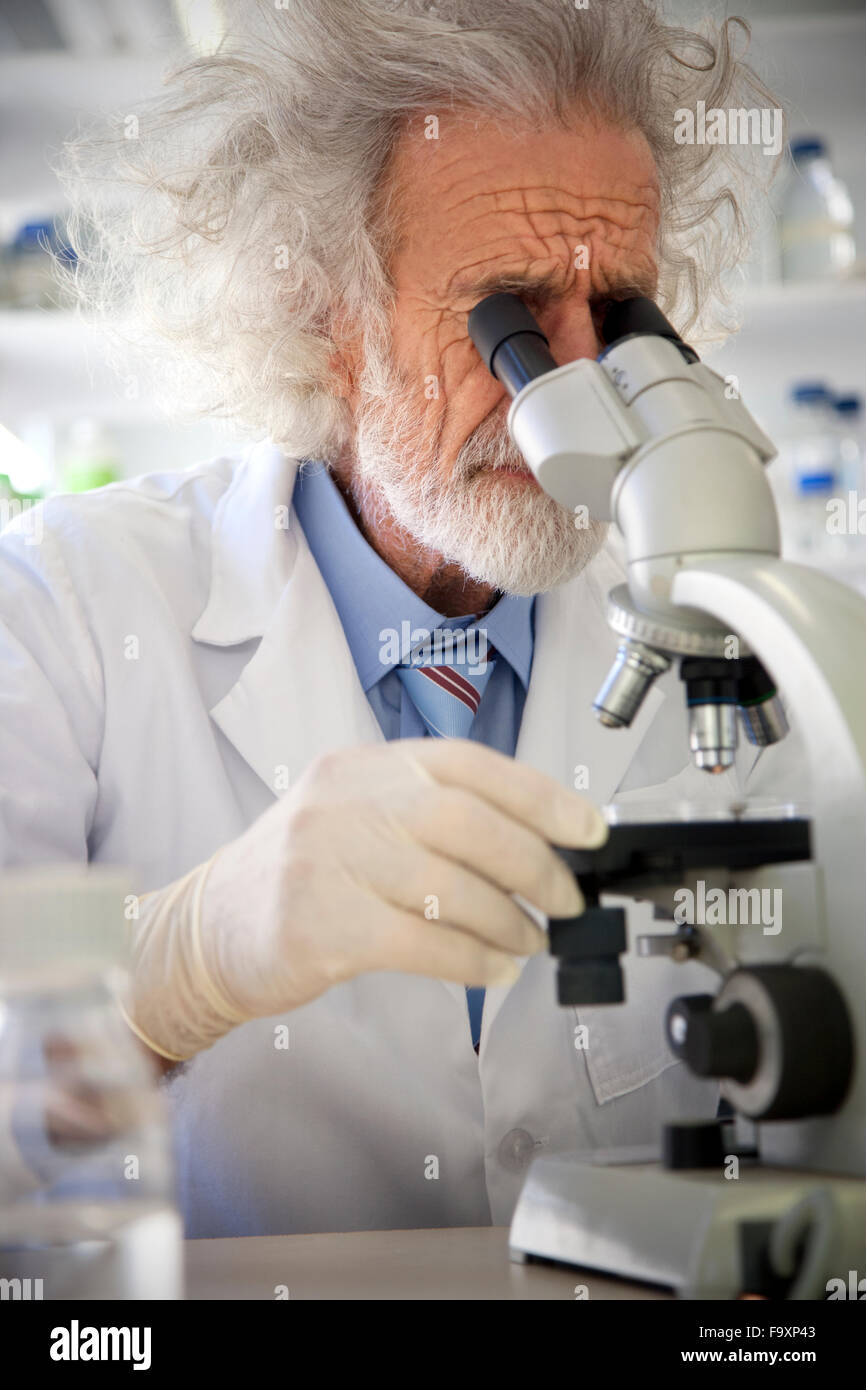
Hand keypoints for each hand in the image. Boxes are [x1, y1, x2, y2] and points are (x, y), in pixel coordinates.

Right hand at [200, 738, 607, 1018]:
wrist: (206, 934)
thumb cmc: (299, 877)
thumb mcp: (354, 817)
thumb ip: (427, 817)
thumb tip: (533, 843)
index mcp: (362, 767)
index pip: (467, 764)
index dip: (539, 795)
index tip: (588, 829)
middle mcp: (344, 802)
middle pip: (466, 821)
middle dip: (534, 865)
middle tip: (564, 900)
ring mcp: (326, 861)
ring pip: (450, 887)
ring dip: (508, 922)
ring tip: (528, 942)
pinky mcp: (319, 926)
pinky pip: (421, 943)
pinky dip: (472, 960)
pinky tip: (492, 970)